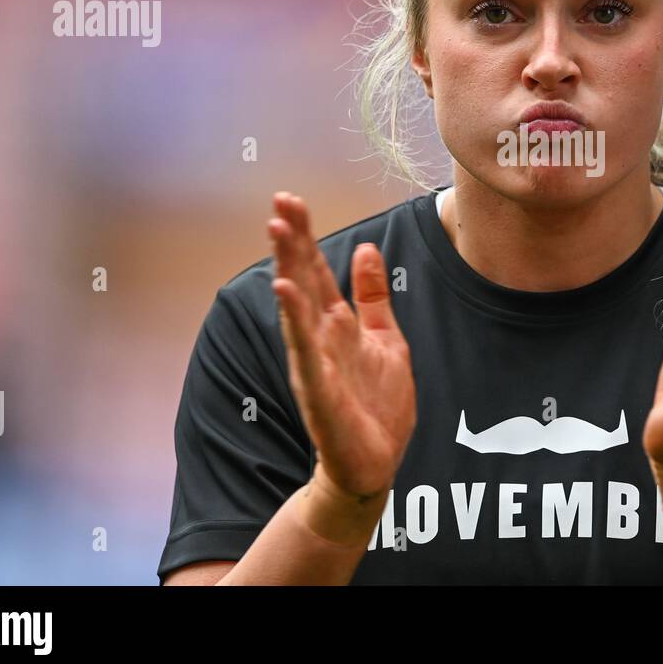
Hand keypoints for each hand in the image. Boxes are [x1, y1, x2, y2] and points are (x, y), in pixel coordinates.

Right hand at [268, 192, 416, 500]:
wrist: (374, 464)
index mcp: (337, 324)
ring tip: (276, 232)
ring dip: (286, 268)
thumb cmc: (377, 404)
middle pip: (302, 280)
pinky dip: (294, 320)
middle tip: (279, 201)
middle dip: (291, 241)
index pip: (317, 271)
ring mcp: (316, 362)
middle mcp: (320, 338)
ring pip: (297, 307)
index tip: (291, 199)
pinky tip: (284, 291)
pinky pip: (304, 349)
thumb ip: (373, 296)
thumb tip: (365, 247)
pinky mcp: (319, 389)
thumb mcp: (386, 339)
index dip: (305, 236)